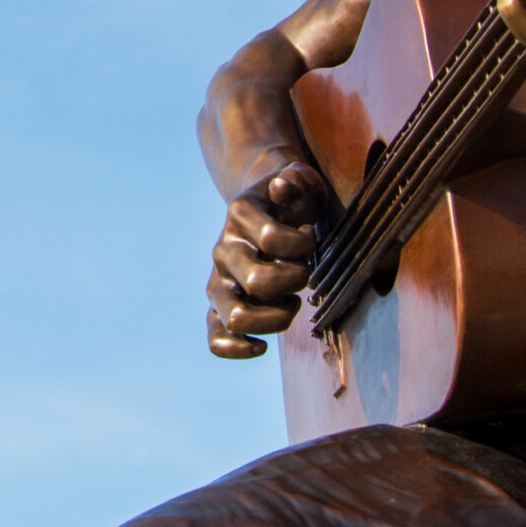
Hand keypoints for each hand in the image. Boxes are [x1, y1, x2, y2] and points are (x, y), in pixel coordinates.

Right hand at [206, 158, 326, 357]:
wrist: (265, 208)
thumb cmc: (290, 197)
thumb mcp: (298, 178)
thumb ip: (294, 178)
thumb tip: (282, 187)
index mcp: (240, 214)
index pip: (273, 238)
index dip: (303, 242)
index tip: (310, 234)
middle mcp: (223, 248)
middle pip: (258, 282)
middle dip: (294, 282)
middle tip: (304, 272)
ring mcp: (219, 279)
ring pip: (235, 317)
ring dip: (275, 318)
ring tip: (291, 305)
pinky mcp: (219, 304)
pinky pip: (215, 337)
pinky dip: (237, 348)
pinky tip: (262, 346)